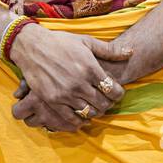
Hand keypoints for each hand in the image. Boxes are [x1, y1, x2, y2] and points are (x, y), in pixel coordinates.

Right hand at [9, 25, 129, 130]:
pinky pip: (72, 118)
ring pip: (89, 112)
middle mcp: (79, 83)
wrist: (32, 46)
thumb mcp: (86, 41)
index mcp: (90, 67)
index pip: (113, 90)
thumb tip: (131, 52)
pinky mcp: (53, 101)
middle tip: (106, 100)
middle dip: (108, 103)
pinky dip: (80, 120)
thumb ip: (109, 50)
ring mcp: (65, 94)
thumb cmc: (60, 42)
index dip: (118, 93)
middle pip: (103, 104)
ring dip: (95, 111)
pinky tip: (82, 115)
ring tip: (94, 106)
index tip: (116, 92)